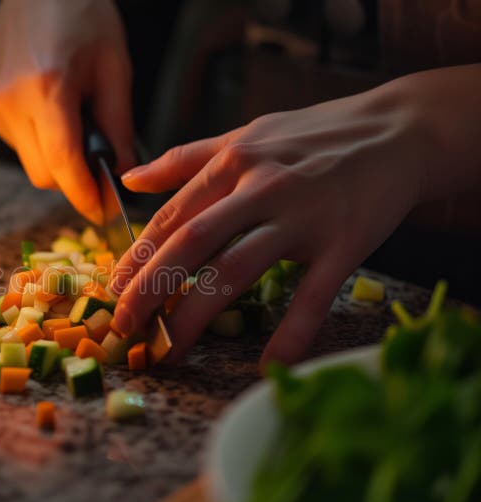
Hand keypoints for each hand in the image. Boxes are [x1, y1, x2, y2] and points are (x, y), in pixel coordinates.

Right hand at [0, 0, 134, 223]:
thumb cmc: (83, 17)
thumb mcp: (115, 70)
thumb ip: (118, 128)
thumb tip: (120, 176)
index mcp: (47, 88)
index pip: (63, 165)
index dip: (86, 196)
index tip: (104, 210)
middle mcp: (9, 101)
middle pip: (44, 174)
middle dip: (73, 176)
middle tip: (97, 155)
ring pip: (29, 161)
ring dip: (53, 154)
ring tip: (68, 115)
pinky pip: (15, 142)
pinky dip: (35, 137)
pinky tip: (45, 106)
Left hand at [109, 64, 480, 366]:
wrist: (398, 130)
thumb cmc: (314, 136)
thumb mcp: (245, 134)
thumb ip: (185, 158)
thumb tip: (129, 177)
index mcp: (232, 163)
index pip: (171, 217)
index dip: (137, 258)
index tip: (110, 292)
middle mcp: (259, 187)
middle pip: (192, 243)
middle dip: (150, 288)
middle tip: (123, 327)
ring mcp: (301, 216)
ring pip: (237, 269)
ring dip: (196, 312)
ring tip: (168, 348)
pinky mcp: (343, 243)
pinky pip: (311, 295)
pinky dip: (289, 332)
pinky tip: (267, 365)